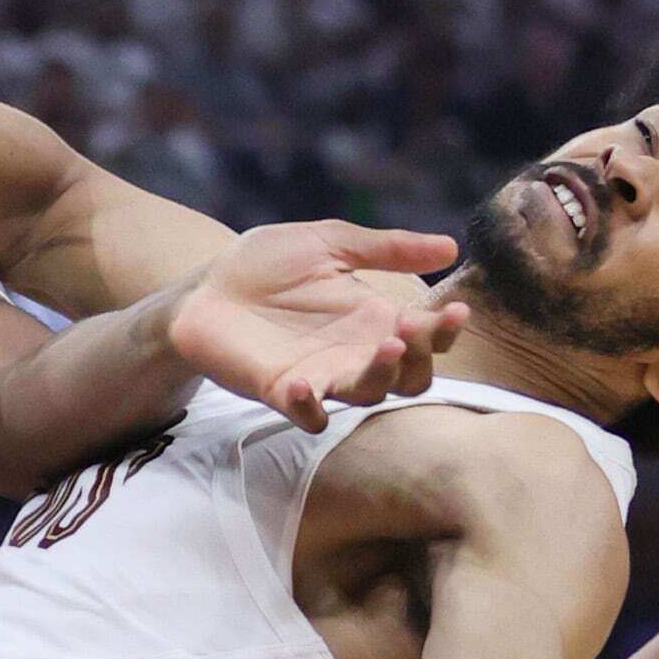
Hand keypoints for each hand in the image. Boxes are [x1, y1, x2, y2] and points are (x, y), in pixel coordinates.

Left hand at [166, 220, 470, 432]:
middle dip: (420, 356)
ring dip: (382, 375)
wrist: (203, 287)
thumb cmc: (264, 264)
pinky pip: (309, 415)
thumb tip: (452, 246)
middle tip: (410, 327)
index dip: (445, 329)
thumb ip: (386, 247)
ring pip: (371, 395)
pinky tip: (305, 382)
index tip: (455, 309)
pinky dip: (310, 406)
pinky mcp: (282, 391)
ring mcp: (322, 376)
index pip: (426, 336)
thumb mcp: (329, 243)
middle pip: (410, 376)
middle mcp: (355, 353)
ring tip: (384, 345)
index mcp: (372, 318)